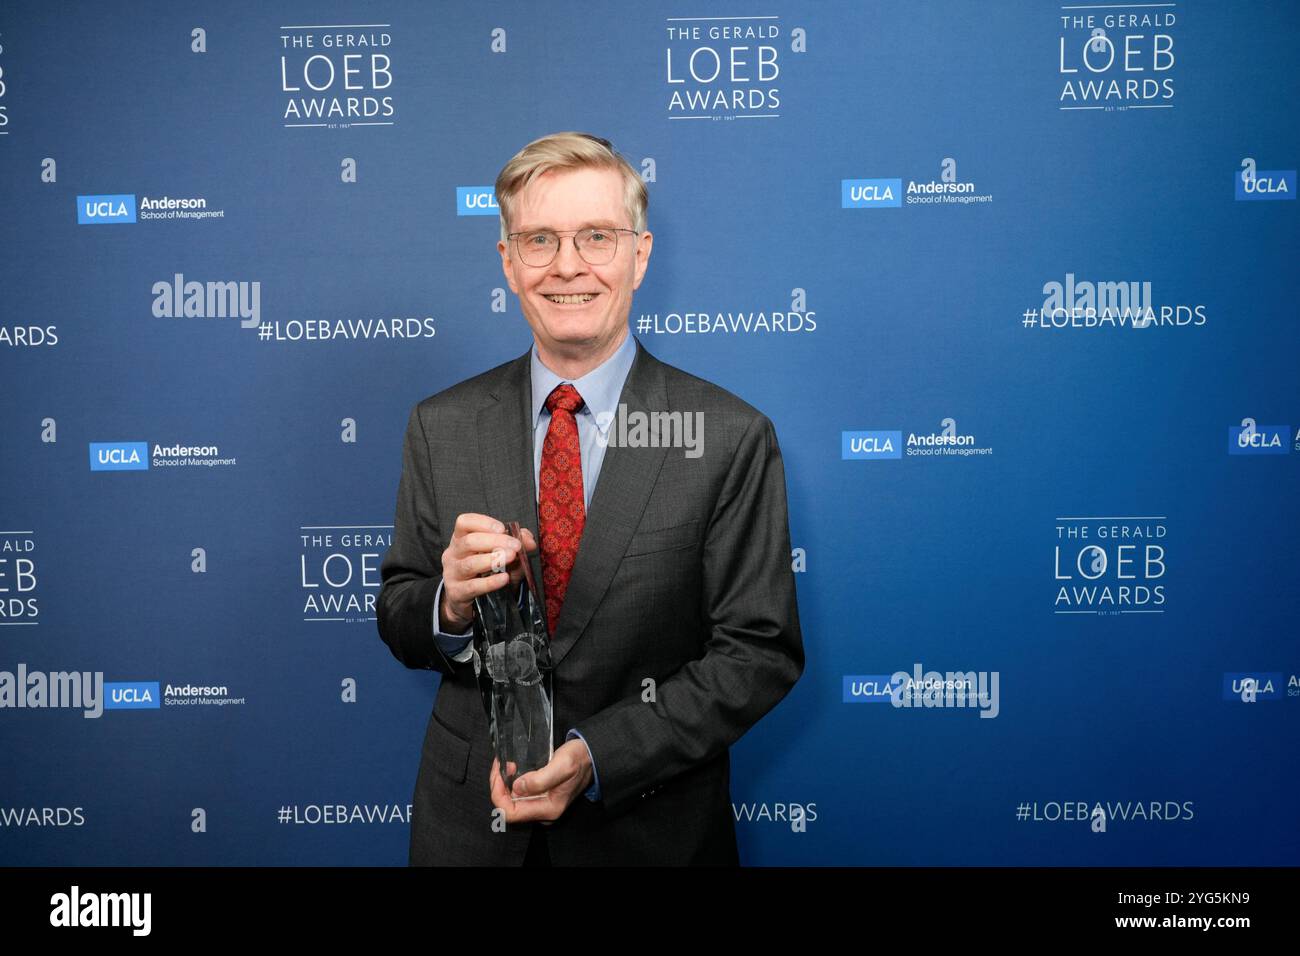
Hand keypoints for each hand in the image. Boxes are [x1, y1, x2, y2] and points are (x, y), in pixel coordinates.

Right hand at [439, 514, 537, 629]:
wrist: (469, 603)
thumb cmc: (484, 572)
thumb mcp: (500, 554)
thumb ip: (515, 543)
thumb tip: (529, 541)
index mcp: (460, 538)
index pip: (465, 522)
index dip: (483, 523)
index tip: (503, 528)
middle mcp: (453, 553)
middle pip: (469, 542)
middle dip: (495, 541)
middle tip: (516, 546)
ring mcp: (452, 573)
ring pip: (470, 564)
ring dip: (493, 560)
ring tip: (510, 558)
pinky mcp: (456, 592)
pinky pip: (473, 586)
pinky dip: (490, 582)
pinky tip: (504, 578)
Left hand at [489, 739, 593, 824]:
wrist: (590, 756)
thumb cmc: (579, 760)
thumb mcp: (562, 765)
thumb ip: (540, 780)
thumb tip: (517, 787)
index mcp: (549, 808)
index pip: (511, 813)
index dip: (498, 795)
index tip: (499, 774)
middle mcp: (543, 811)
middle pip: (508, 807)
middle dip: (499, 786)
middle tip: (501, 765)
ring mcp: (541, 804)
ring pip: (511, 800)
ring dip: (504, 783)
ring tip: (506, 764)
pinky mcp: (539, 796)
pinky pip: (517, 794)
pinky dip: (510, 781)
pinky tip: (512, 768)